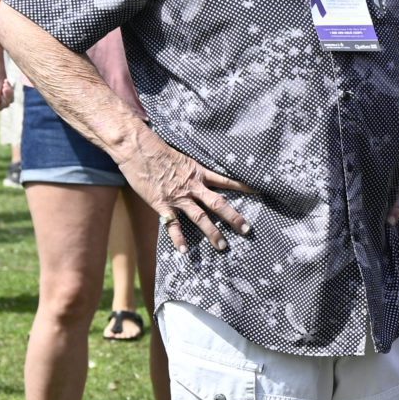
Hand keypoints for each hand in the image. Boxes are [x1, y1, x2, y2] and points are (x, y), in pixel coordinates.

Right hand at [116, 123, 251, 250]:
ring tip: (223, 246)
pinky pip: (172, 225)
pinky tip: (184, 251)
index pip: (226, 180)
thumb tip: (202, 174)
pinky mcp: (162, 204)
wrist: (138, 148)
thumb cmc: (158, 149)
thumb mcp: (182, 156)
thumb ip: (193, 169)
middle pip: (218, 203)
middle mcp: (193, 186)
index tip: (260, 192)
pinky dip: (178, 238)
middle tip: (247, 230)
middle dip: (233, 217)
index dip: (243, 186)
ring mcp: (178, 197)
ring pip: (200, 217)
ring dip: (212, 233)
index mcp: (199, 172)